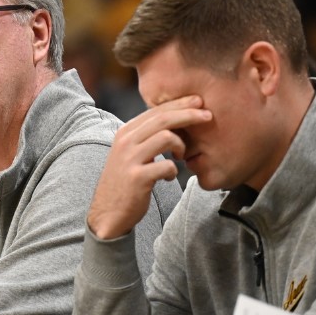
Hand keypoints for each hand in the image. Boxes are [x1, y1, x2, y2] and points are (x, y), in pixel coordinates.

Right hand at [88, 96, 210, 238]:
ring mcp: (130, 159)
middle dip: (189, 114)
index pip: (156, 111)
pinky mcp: (137, 178)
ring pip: (165, 137)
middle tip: (208, 116)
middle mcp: (125, 142)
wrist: (108, 213)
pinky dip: (174, 170)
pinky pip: (167, 165)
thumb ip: (146, 137)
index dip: (180, 104)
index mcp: (125, 132)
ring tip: (181, 156)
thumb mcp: (131, 153)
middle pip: (163, 119)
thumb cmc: (126, 182)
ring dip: (181, 145)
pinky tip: (169, 177)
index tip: (199, 102)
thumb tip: (173, 120)